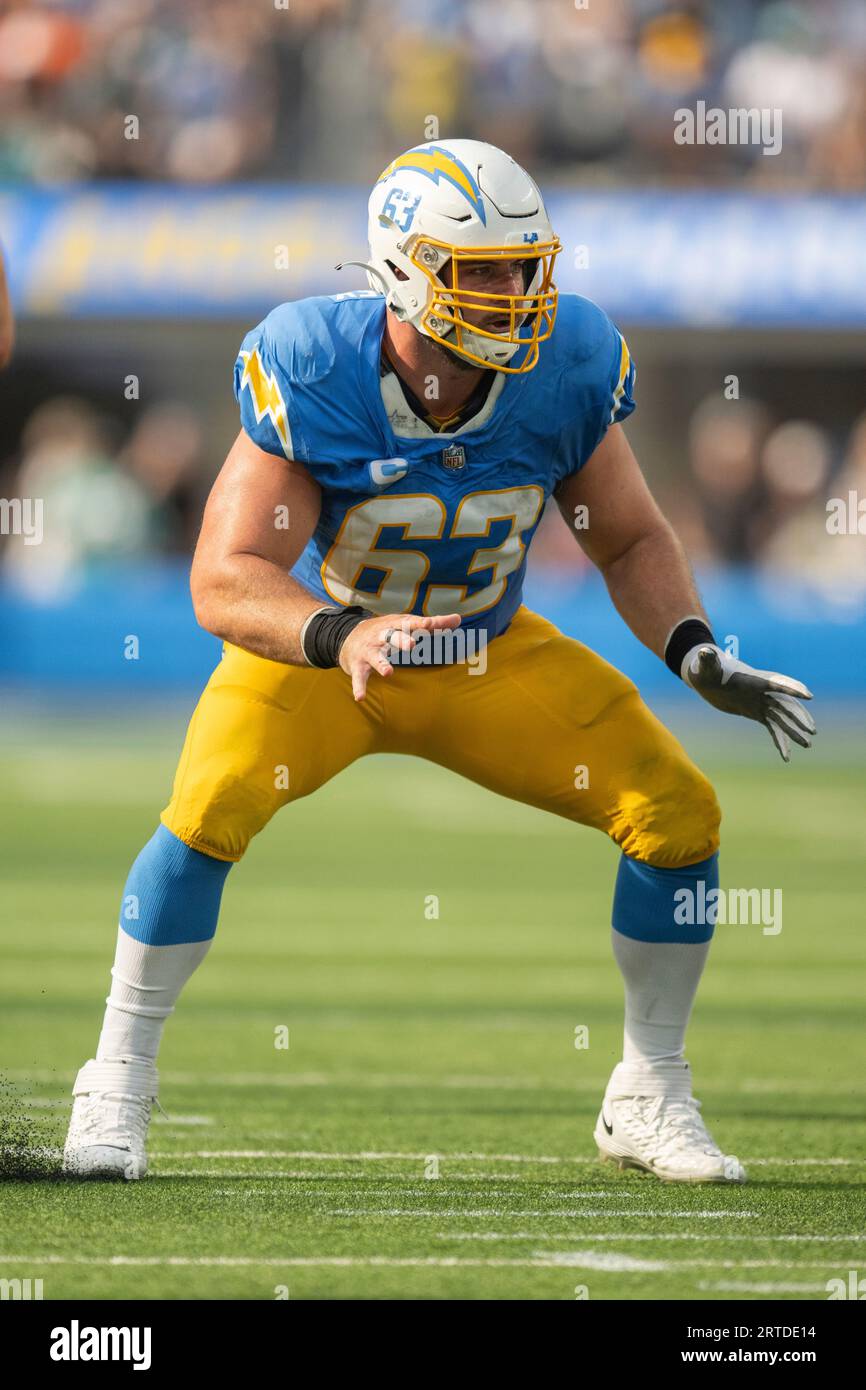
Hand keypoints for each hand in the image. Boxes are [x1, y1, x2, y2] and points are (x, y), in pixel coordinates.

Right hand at [339, 611, 460, 700]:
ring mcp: (369, 651)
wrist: (350, 637)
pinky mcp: (359, 666)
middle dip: (401, 640)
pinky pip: (359, 677)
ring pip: (376, 657)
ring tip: (388, 673)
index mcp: (396, 625)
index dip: (422, 624)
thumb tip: (458, 619)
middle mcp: (382, 636)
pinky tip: (361, 698)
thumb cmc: (387, 631)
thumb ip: (433, 624)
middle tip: (412, 645)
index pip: (412, 623)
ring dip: (381, 664)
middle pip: (392, 636)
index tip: (432, 623)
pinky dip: (359, 687)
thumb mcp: (407, 624)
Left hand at [682, 645, 815, 761]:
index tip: (808, 696)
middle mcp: (763, 690)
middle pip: (786, 703)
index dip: (792, 688)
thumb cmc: (706, 670)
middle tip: (811, 730)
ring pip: (783, 718)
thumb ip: (707, 659)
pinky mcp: (757, 712)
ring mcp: (761, 702)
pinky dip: (780, 740)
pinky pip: (773, 727)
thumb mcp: (705, 666)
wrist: (707, 677)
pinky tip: (785, 756)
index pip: (777, 682)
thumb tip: (704, 653)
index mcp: (755, 679)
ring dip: (795, 731)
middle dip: (799, 716)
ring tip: (808, 746)